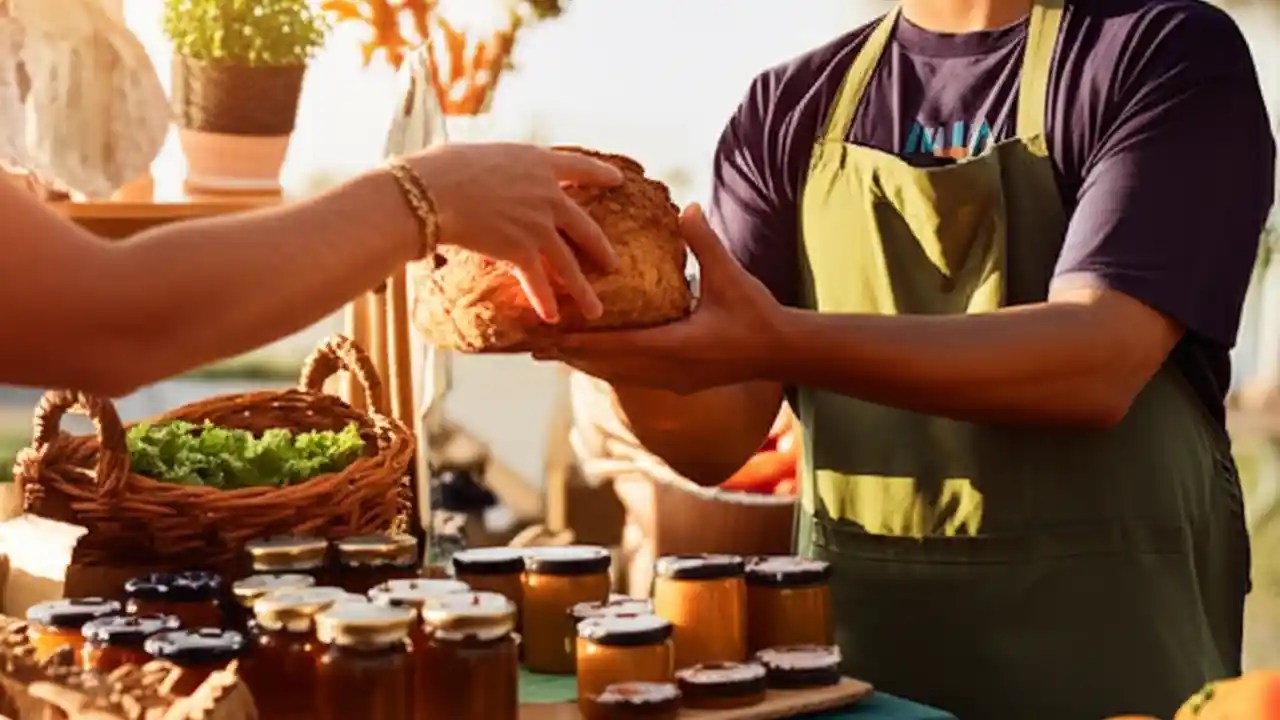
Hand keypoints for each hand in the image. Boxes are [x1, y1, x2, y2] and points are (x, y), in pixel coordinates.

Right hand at [409, 143, 622, 321]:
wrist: (435, 191)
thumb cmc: (444, 168)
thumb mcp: (483, 155)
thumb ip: (501, 169)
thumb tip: (488, 178)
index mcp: (538, 163)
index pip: (580, 167)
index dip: (600, 173)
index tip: (617, 179)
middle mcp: (547, 196)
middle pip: (584, 227)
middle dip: (601, 249)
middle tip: (613, 264)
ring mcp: (538, 226)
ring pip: (569, 264)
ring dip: (582, 291)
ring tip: (595, 310)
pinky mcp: (521, 251)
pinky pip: (537, 282)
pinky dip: (544, 301)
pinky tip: (551, 317)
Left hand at [535, 204, 785, 393]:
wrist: (784, 352)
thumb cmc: (758, 314)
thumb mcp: (730, 275)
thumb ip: (704, 242)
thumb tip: (686, 207)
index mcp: (673, 348)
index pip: (612, 347)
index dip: (575, 341)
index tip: (542, 335)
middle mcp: (665, 371)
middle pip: (604, 366)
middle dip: (567, 353)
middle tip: (529, 343)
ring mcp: (670, 381)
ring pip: (615, 375)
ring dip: (584, 362)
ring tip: (550, 350)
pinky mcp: (678, 382)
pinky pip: (631, 376)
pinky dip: (607, 365)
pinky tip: (593, 358)